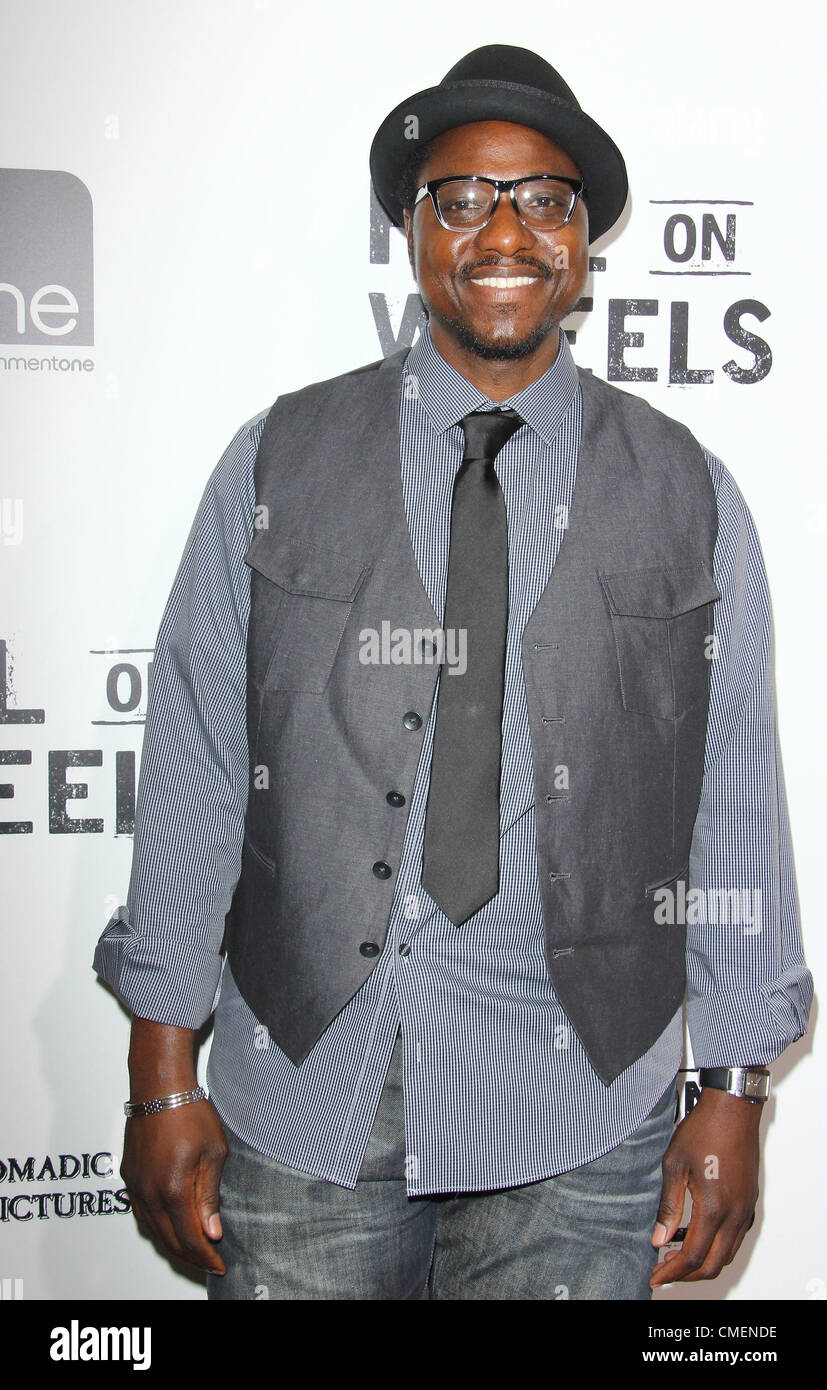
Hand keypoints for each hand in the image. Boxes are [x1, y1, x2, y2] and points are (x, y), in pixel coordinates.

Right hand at [120, 1099, 228, 1274]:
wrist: (159, 1087)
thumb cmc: (190, 1113)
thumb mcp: (213, 1153)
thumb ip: (209, 1196)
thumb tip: (211, 1230)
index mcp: (173, 1189)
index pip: (189, 1238)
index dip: (205, 1256)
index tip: (218, 1264)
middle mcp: (149, 1192)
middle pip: (169, 1240)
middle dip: (190, 1256)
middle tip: (208, 1261)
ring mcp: (136, 1185)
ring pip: (152, 1229)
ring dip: (172, 1244)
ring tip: (193, 1248)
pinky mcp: (129, 1176)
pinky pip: (141, 1213)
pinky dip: (157, 1226)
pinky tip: (169, 1226)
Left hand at [649, 1086, 760, 1287]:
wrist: (733, 1109)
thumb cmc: (704, 1130)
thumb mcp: (674, 1166)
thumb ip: (668, 1206)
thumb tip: (658, 1238)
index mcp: (714, 1208)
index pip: (692, 1256)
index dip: (672, 1272)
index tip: (656, 1277)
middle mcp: (735, 1213)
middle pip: (713, 1263)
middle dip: (687, 1274)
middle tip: (664, 1271)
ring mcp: (745, 1208)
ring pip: (727, 1253)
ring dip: (703, 1262)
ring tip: (677, 1256)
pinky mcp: (749, 1200)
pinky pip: (736, 1236)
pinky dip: (717, 1246)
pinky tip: (698, 1236)